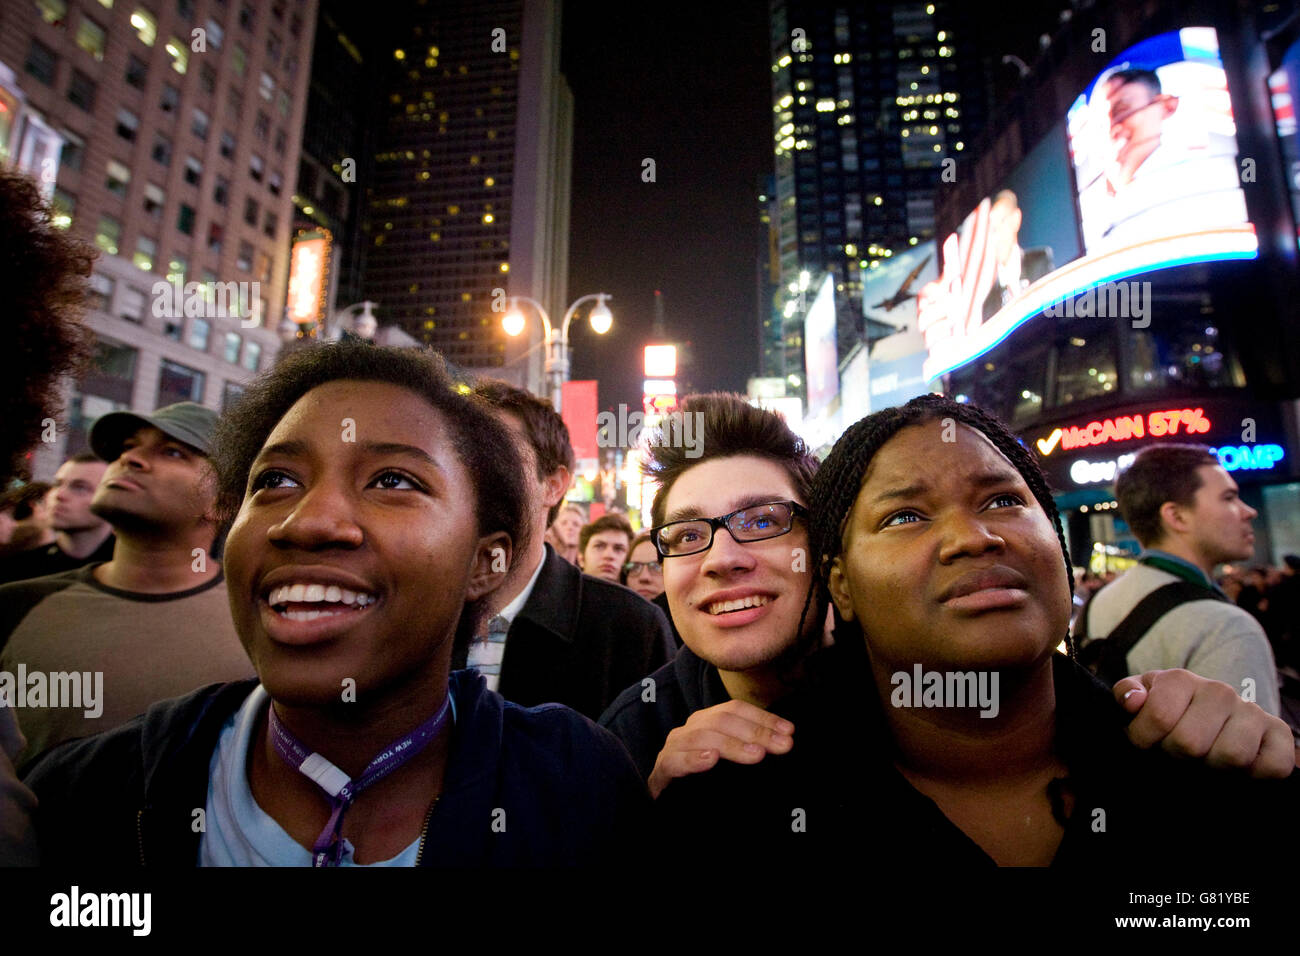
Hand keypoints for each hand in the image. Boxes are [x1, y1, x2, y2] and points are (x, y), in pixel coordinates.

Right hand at [647, 700, 793, 798]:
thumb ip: (751, 750)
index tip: (789, 731)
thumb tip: (784, 743)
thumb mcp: (731, 762)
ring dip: (732, 744)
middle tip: (782, 745)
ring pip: (701, 736)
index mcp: (708, 722)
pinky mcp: (662, 769)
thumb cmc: (703, 781)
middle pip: (722, 720)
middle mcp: (691, 729)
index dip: (763, 717)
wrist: (667, 801)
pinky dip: (693, 759)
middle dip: (756, 732)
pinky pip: (675, 761)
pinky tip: (711, 759)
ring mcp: (674, 747)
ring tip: (757, 754)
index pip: (736, 710)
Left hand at [1115, 669, 1294, 778]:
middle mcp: (1219, 691)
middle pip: (1191, 743)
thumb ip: (1126, 695)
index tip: (1144, 742)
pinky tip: (1236, 767)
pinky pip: (1270, 767)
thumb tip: (1132, 701)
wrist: (1210, 715)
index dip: (1144, 739)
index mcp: (1180, 680)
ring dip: (1213, 768)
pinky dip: (1253, 776)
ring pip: (1231, 756)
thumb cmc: (1169, 710)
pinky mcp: (1279, 735)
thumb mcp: (1139, 699)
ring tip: (1204, 759)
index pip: (1159, 717)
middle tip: (1177, 754)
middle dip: (1177, 757)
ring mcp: (1251, 712)